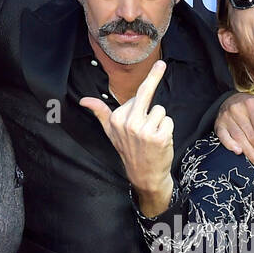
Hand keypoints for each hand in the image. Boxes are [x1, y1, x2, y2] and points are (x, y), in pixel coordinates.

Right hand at [81, 60, 174, 215]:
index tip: (138, 120)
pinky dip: (167, 130)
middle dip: (154, 83)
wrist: (145, 176)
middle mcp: (129, 123)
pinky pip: (168, 121)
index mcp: (116, 119)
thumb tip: (84, 100)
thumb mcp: (111, 133)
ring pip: (160, 110)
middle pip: (146, 92)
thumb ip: (100, 113)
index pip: (136, 96)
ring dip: (159, 122)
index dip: (140, 107)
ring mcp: (145, 131)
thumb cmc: (130, 152)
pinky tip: (159, 141)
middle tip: (161, 76)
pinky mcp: (160, 137)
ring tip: (152, 136)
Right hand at [215, 92, 253, 170]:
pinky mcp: (219, 125)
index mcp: (251, 104)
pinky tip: (238, 152)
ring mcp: (226, 118)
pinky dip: (231, 145)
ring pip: (239, 138)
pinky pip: (223, 137)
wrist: (231, 99)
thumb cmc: (250, 107)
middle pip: (251, 135)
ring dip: (250, 153)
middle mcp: (237, 110)